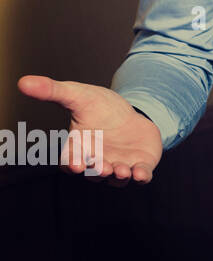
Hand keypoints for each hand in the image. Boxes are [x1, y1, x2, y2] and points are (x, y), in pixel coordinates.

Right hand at [16, 75, 162, 186]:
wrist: (131, 111)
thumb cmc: (99, 107)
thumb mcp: (78, 95)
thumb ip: (54, 91)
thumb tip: (24, 82)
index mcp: (78, 149)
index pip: (70, 161)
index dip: (72, 164)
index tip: (76, 165)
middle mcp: (97, 161)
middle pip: (93, 173)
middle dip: (97, 172)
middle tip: (101, 167)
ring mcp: (118, 165)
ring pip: (116, 178)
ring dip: (118, 177)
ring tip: (121, 170)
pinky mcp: (139, 165)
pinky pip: (140, 176)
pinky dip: (140, 177)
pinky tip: (140, 173)